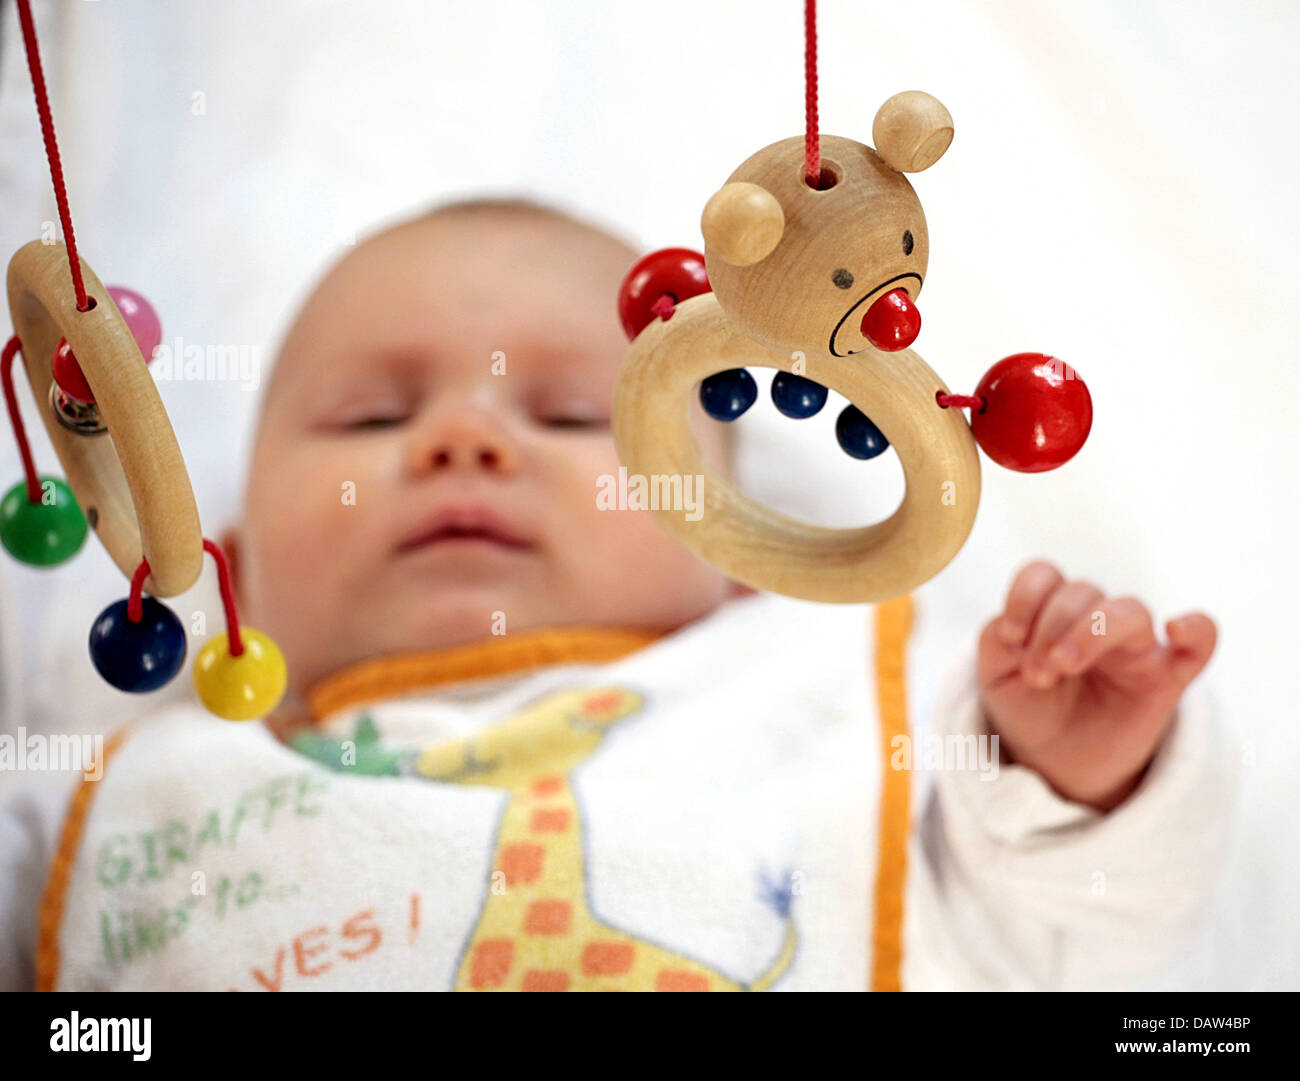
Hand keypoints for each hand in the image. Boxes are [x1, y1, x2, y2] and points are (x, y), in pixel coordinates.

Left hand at [976, 560, 1216, 811]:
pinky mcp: (1167, 679)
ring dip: (1091, 632)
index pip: (1045, 575)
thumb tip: (1013, 625)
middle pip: (1084, 592)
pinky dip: (1198, 630)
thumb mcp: (995, 677)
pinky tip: (1177, 629)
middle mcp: (1094, 621)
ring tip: (1062, 667)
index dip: (1026, 596)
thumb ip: (995, 642)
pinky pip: (1201, 643)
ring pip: (1130, 610)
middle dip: (1052, 627)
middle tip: (1038, 674)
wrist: (1055, 763)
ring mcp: (1134, 648)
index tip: (1010, 635)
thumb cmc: (1028, 708)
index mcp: (1051, 612)